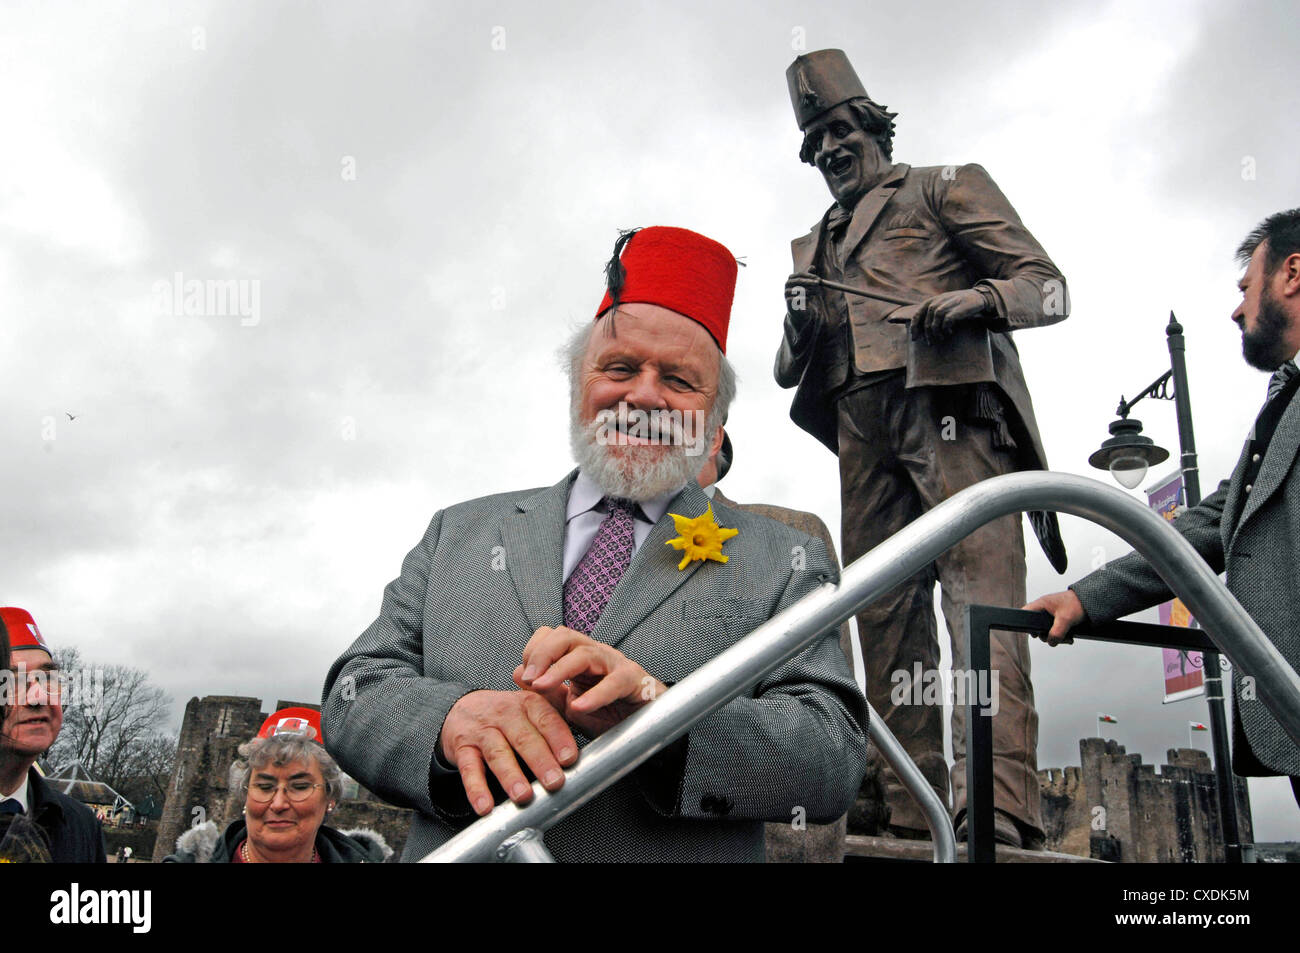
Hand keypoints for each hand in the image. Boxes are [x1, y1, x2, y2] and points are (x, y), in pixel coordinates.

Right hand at [439, 690, 577, 815]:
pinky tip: (485, 806)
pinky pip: (469, 769)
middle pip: (524, 738)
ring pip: (497, 754)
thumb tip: (591, 750)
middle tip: (554, 782)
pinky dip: (476, 789)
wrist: (462, 709)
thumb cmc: (507, 716)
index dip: (559, 739)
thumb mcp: (532, 711)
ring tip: (523, 796)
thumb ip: (558, 724)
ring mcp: (483, 731)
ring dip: (510, 776)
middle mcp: (505, 714)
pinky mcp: (463, 748)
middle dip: (541, 761)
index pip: (547, 720)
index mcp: (529, 704)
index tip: (570, 758)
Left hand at [515, 626, 667, 737]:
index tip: (523, 676)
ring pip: (585, 653)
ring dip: (559, 670)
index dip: (534, 651)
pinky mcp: (636, 681)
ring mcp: (617, 665)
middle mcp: (597, 655)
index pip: (552, 636)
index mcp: (579, 658)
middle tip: (528, 678)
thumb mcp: (570, 709)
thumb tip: (517, 672)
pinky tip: (578, 708)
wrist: (646, 732)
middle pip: (565, 636)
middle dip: (542, 654)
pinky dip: (595, 696)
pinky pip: (614, 682)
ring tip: (540, 687)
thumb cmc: (610, 716)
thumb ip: (547, 693)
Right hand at [784, 271, 822, 331]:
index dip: (809, 276)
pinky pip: (798, 298)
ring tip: (816, 293)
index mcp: (791, 279)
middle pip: (798, 280)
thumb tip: (812, 267)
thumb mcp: (808, 286)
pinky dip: (806, 299)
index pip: (799, 274)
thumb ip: (809, 276)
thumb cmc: (804, 296)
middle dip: (810, 281)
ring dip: (810, 291)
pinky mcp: (788, 302)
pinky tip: (809, 300)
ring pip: (799, 289)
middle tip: (818, 283)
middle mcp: (787, 285)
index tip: (818, 278)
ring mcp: (786, 293)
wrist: (799, 311)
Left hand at [909, 289, 987, 343]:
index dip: (914, 327)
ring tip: (941, 338)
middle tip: (930, 343)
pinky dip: (946, 329)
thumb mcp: (943, 303)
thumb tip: (922, 329)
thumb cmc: (958, 304)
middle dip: (927, 334)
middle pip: (926, 321)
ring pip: (935, 323)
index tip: (914, 338)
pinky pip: (946, 322)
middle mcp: (938, 301)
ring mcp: (947, 305)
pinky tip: (949, 332)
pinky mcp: (956, 310)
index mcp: (932, 300)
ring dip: (936, 333)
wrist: (977, 297)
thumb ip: (932, 312)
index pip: (917, 314)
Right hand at [1022, 590, 1085, 645]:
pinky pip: (1056, 629)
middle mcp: (1045, 608)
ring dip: (1057, 637)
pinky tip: (1069, 638)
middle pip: (1038, 626)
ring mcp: (1052, 614)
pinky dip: (1062, 635)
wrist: (1091, 601)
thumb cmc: (1077, 603)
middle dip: (1047, 635)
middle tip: (1055, 639)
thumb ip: (1056, 632)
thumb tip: (1051, 642)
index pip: (1026, 612)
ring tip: (1066, 639)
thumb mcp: (1065, 619)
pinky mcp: (1059, 618)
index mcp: (1042, 604)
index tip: (1034, 633)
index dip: (1027, 624)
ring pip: (1048, 629)